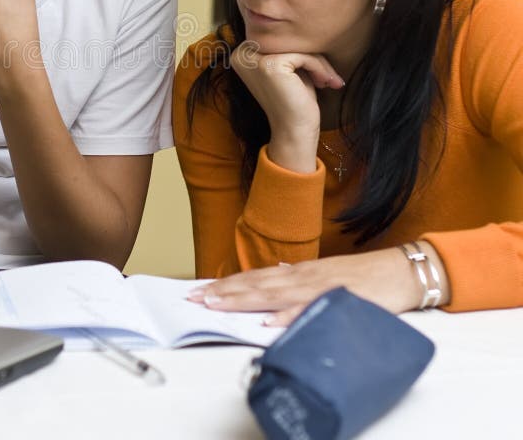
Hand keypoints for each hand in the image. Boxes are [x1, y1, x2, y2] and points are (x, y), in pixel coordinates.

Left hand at [187, 245, 449, 325]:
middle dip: (223, 292)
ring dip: (242, 300)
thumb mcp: (323, 275)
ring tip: (216, 305)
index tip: (201, 291)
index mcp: (298, 273)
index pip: (255, 278)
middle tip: (195, 298)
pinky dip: (287, 316)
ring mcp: (318, 288)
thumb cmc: (362, 276)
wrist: (399, 271)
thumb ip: (298, 280)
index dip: (227, 285)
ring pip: (272, 294)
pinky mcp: (337, 300)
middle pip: (256, 284)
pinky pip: (308, 310)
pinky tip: (269, 322)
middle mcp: (302, 277)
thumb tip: (275, 280)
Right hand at [230, 42, 343, 170]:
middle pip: (287, 42)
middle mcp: (242, 54)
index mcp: (242, 54)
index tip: (320, 72)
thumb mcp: (288, 69)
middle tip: (329, 77)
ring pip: (297, 47)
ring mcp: (253, 59)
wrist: (293, 131)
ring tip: (329, 81)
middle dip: (312, 58)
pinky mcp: (269, 64)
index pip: (279, 42)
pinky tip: (325, 83)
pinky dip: (319, 68)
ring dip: (319, 64)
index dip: (303, 54)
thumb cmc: (293, 102)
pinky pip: (303, 56)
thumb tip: (306, 26)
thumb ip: (288, 48)